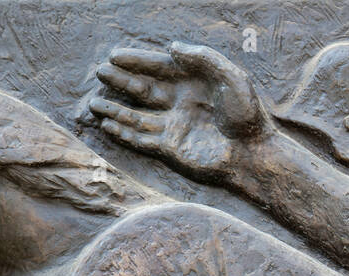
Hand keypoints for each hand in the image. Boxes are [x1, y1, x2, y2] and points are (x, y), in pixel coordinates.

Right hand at [91, 43, 270, 181]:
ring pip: (137, 116)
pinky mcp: (171, 148)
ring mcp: (174, 126)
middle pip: (143, 89)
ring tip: (94, 103)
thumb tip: (171, 48)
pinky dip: (124, 133)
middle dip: (121, 81)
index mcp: (192, 82)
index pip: (159, 68)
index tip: (114, 55)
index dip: (136, 61)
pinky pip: (142, 139)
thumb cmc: (247, 114)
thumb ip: (203, 58)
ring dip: (115, 110)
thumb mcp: (231, 77)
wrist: (254, 154)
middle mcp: (179, 103)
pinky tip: (108, 125)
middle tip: (100, 72)